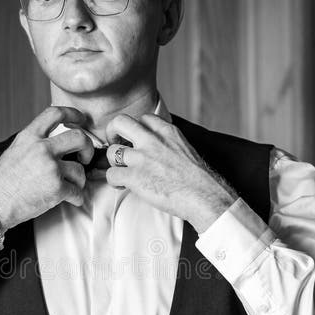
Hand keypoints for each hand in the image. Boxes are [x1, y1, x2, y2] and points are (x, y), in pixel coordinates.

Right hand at [0, 106, 93, 232]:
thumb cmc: (0, 182)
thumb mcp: (14, 151)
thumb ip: (34, 143)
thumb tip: (54, 142)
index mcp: (29, 137)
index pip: (55, 114)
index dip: (73, 114)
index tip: (81, 120)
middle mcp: (41, 149)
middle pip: (79, 138)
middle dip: (87, 148)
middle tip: (84, 157)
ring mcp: (50, 168)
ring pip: (80, 169)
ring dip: (79, 180)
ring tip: (69, 186)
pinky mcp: (56, 189)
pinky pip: (78, 192)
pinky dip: (76, 198)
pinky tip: (70, 199)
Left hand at [104, 113, 237, 232]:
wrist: (204, 196)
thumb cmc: (198, 179)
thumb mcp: (185, 149)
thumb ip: (168, 143)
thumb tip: (159, 150)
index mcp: (167, 132)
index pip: (143, 118)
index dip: (136, 129)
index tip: (135, 140)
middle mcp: (152, 140)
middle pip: (120, 122)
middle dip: (112, 132)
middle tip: (116, 145)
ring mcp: (142, 158)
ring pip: (111, 152)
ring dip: (114, 163)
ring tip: (123, 172)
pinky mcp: (134, 177)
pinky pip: (111, 174)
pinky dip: (114, 181)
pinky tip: (123, 185)